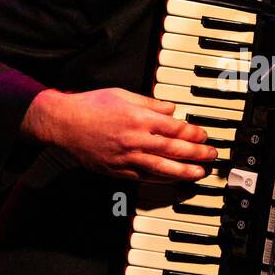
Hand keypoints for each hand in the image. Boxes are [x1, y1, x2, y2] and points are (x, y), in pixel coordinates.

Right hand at [21, 87, 216, 181]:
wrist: (63, 123)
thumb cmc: (91, 106)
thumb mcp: (123, 95)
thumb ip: (150, 103)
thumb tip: (172, 109)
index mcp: (138, 118)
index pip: (174, 128)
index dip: (193, 133)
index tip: (204, 135)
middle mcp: (134, 139)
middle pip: (173, 149)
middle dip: (196, 153)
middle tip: (211, 155)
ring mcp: (126, 157)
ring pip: (161, 167)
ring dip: (183, 171)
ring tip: (199, 173)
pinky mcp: (117, 170)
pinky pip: (144, 177)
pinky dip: (161, 179)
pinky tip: (173, 180)